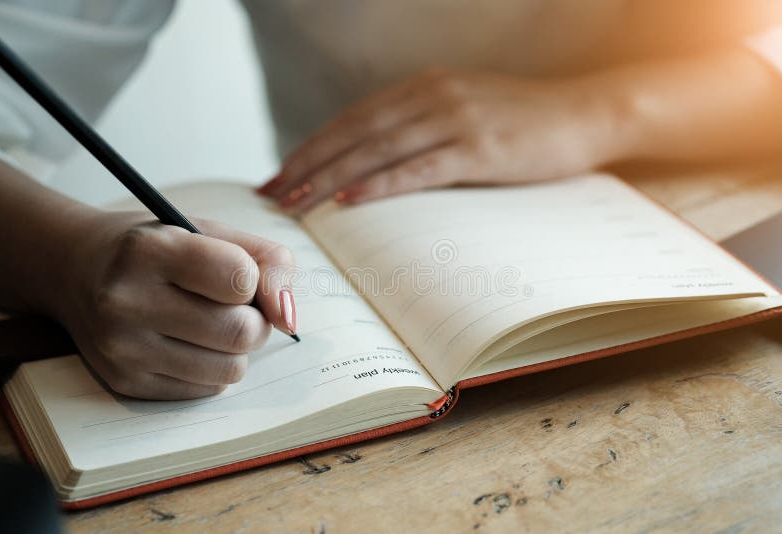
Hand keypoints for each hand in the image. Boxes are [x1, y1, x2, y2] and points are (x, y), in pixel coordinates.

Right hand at [53, 211, 295, 399]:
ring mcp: (122, 349)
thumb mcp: (211, 232)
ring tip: (209, 323)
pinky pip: (207, 389)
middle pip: (242, 333)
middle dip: (254, 320)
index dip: (252, 279)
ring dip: (235, 348)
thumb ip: (267, 262)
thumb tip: (289, 318)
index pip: (240, 279)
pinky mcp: (125, 383)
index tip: (236, 273)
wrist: (77, 271)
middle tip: (232, 305)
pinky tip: (185, 342)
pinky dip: (211, 367)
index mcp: (149, 251)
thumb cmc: (158, 247)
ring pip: (231, 369)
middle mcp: (127, 302)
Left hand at [258, 69, 624, 211]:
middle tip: (271, 193)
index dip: (311, 146)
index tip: (280, 173)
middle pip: (354, 133)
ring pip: (376, 151)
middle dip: (307, 164)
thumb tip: (377, 162)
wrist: (587, 114)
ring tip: (295, 202)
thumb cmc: (525, 121)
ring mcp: (455, 120)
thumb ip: (423, 127)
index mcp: (424, 87)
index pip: (353, 119)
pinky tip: (347, 201)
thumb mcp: (465, 112)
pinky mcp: (479, 149)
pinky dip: (378, 185)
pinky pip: (417, 169)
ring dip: (329, 178)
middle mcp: (432, 96)